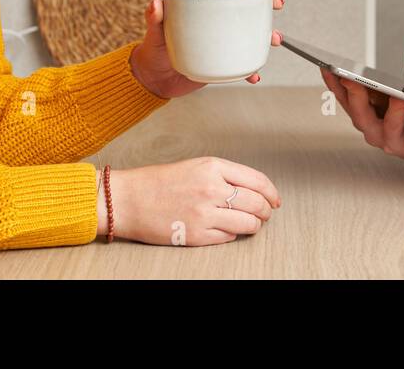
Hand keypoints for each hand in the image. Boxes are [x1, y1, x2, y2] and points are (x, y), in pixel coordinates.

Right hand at [102, 157, 280, 245]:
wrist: (127, 200)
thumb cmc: (158, 182)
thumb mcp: (195, 166)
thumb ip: (224, 175)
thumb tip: (253, 189)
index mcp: (213, 167)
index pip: (257, 181)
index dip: (271, 193)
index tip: (275, 200)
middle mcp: (212, 189)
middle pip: (257, 203)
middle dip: (266, 211)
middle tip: (265, 213)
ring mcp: (204, 213)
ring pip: (248, 223)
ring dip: (254, 225)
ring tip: (250, 224)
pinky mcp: (196, 235)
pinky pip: (228, 237)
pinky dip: (232, 235)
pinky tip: (226, 230)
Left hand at [130, 0, 284, 98]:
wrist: (155, 80)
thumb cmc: (153, 50)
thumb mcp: (153, 33)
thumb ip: (154, 18)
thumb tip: (155, 4)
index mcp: (203, 0)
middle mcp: (217, 16)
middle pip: (248, 0)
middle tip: (277, 2)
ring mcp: (224, 36)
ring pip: (253, 29)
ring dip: (269, 33)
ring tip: (274, 38)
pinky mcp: (225, 57)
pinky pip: (244, 61)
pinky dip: (252, 69)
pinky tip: (254, 75)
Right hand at [321, 69, 403, 167]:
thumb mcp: (393, 95)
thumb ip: (379, 85)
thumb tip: (364, 63)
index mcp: (366, 114)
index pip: (345, 97)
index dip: (333, 83)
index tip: (325, 66)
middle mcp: (374, 129)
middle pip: (359, 114)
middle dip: (355, 95)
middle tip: (351, 78)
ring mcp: (392, 141)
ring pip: (388, 126)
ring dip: (393, 111)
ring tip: (398, 95)